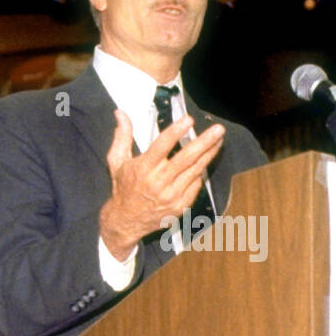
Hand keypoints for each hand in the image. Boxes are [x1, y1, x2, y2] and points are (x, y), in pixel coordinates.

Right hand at [99, 107, 224, 259]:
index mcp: (143, 168)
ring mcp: (171, 196)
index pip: (162, 145)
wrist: (126, 221)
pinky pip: (195, 185)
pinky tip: (205, 161)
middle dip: (205, 142)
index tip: (189, 120)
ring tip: (218, 141)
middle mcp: (158, 182)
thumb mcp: (117, 161)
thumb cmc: (123, 188)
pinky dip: (200, 173)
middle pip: (186, 158)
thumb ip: (122, 136)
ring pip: (195, 171)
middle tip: (218, 130)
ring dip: (209, 154)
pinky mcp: (180, 206)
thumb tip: (121, 113)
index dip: (176, 131)